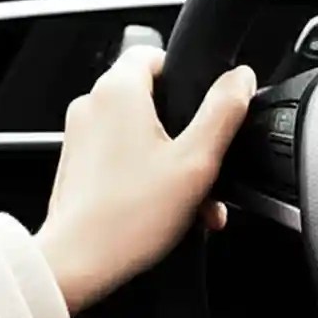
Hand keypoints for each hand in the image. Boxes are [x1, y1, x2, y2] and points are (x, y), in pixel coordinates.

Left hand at [36, 46, 254, 314]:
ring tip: (194, 199)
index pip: (156, 52)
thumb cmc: (130, 217)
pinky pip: (122, 155)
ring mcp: (81, 135)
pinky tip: (170, 208)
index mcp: (119, 90)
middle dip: (187, 132)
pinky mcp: (77, 164)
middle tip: (206, 165)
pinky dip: (148, 174)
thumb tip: (240, 78)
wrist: (77, 264)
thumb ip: (224, 112)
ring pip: (140, 131)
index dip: (188, 76)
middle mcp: (93, 105)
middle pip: (153, 98)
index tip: (206, 106)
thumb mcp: (197, 161)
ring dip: (172, 160)